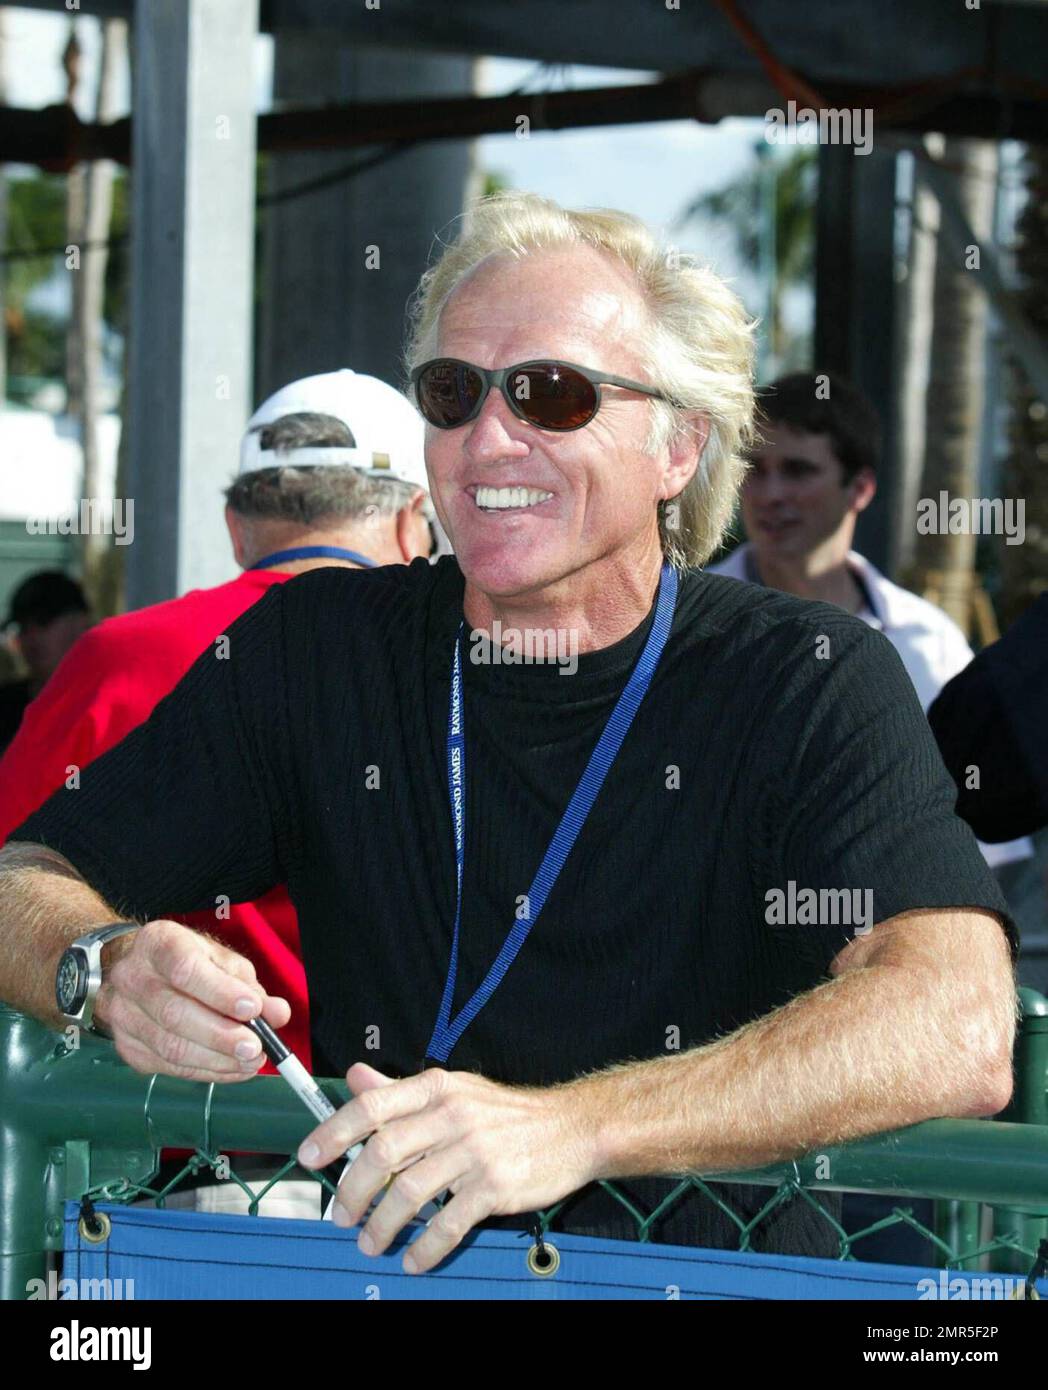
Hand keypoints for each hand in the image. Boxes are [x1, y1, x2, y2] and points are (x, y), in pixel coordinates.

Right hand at [94, 918, 289, 1081]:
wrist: (140, 971)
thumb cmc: (186, 961)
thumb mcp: (220, 961)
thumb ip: (248, 986)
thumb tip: (277, 1014)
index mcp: (158, 943)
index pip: (185, 969)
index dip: (220, 992)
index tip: (252, 1009)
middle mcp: (132, 977)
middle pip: (174, 1013)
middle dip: (221, 1035)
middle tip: (254, 1047)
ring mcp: (122, 1014)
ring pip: (170, 1046)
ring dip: (217, 1060)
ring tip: (249, 1060)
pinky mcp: (126, 1045)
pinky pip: (168, 1066)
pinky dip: (205, 1071)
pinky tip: (230, 1068)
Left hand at [297, 1063, 598, 1273]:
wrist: (572, 1129)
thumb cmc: (507, 1113)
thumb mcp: (454, 1090)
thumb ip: (401, 1090)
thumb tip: (356, 1076)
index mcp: (436, 1088)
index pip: (373, 1105)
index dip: (334, 1131)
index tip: (310, 1157)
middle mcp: (452, 1114)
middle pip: (382, 1154)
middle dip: (352, 1191)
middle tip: (340, 1216)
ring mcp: (474, 1150)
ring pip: (408, 1192)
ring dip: (381, 1225)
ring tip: (371, 1242)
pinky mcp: (495, 1186)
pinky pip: (447, 1223)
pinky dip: (425, 1247)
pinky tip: (415, 1258)